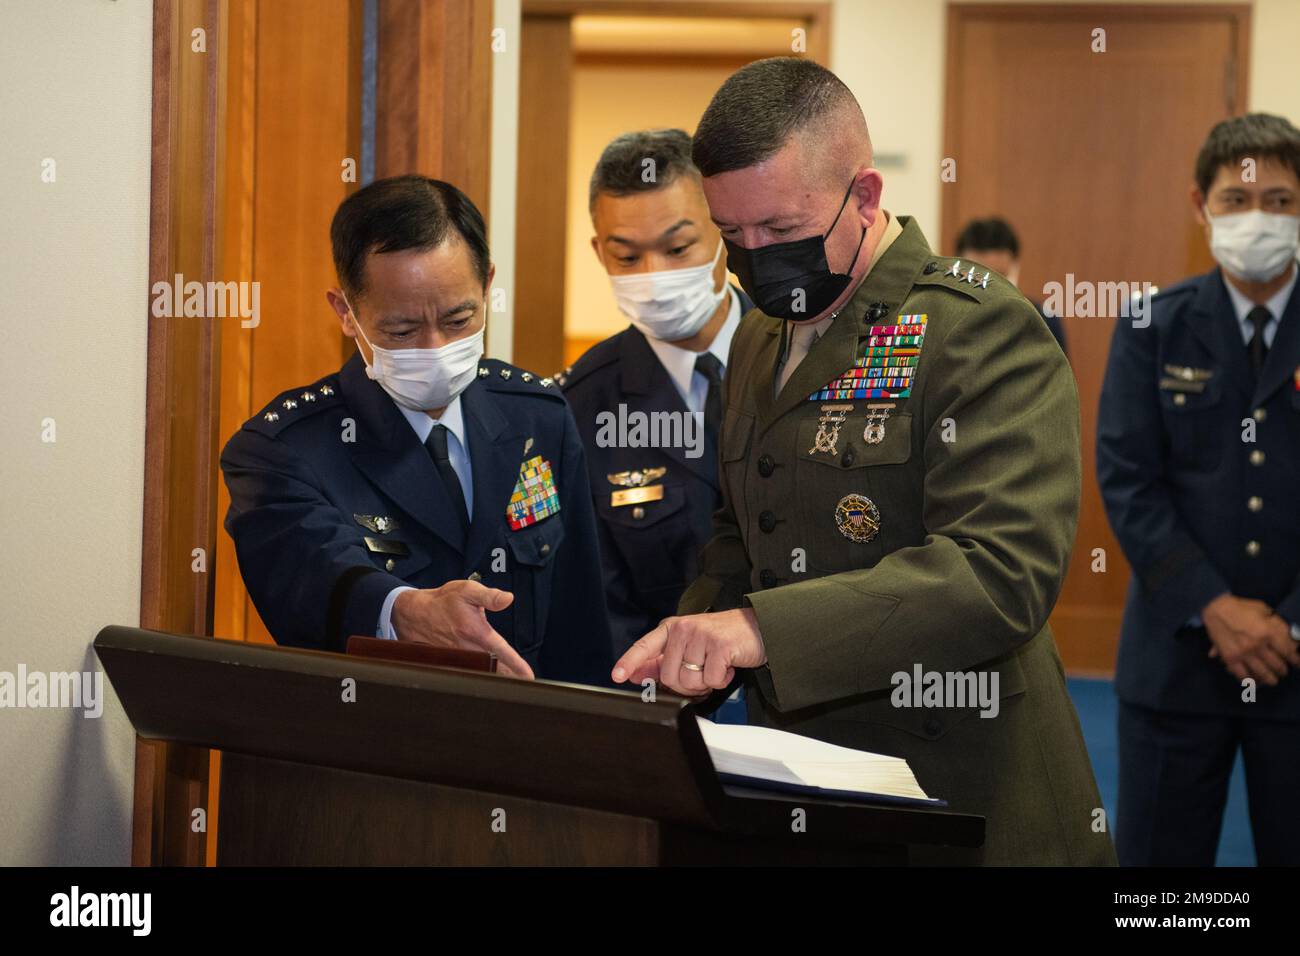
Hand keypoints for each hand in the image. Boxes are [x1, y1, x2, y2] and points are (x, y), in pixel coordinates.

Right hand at [391, 581, 533, 678]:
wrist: (414, 613)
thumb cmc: (442, 601)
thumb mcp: (467, 590)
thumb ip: (490, 596)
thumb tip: (508, 598)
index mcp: (475, 631)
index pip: (500, 651)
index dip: (515, 664)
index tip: (527, 675)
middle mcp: (468, 648)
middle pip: (494, 668)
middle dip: (510, 679)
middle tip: (526, 686)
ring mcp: (459, 658)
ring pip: (482, 673)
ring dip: (498, 680)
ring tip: (514, 686)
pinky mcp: (452, 662)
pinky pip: (469, 672)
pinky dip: (481, 677)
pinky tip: (492, 680)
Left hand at [611, 608, 765, 697]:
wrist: (758, 629)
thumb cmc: (722, 640)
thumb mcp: (689, 646)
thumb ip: (662, 660)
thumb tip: (636, 673)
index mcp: (672, 628)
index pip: (645, 646)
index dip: (629, 662)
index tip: (617, 676)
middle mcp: (683, 628)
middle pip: (669, 676)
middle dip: (687, 684)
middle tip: (703, 672)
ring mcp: (701, 635)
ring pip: (689, 680)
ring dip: (705, 683)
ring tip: (716, 666)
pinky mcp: (719, 645)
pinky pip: (711, 680)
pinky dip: (721, 681)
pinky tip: (728, 666)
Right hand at [1202, 593, 1299, 686]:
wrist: (1215, 608)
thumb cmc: (1241, 607)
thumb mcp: (1264, 610)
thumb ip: (1277, 624)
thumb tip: (1290, 638)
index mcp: (1267, 632)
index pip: (1287, 652)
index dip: (1295, 660)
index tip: (1297, 663)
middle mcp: (1257, 645)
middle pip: (1277, 665)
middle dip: (1283, 670)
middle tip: (1283, 672)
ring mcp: (1243, 654)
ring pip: (1262, 673)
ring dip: (1270, 679)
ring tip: (1273, 681)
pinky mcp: (1230, 658)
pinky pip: (1242, 675)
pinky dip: (1250, 681)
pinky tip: (1254, 682)